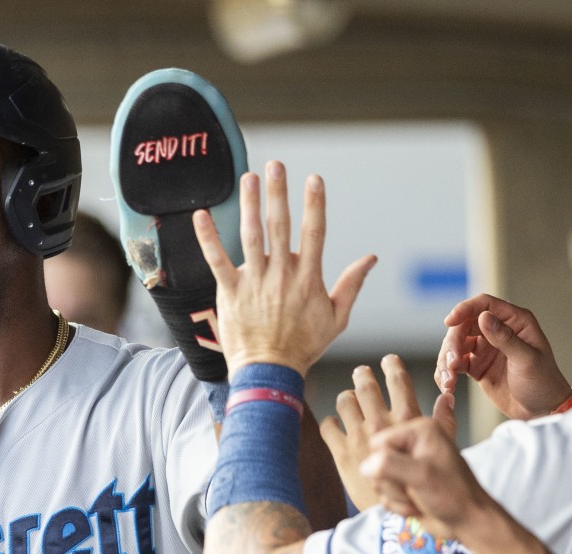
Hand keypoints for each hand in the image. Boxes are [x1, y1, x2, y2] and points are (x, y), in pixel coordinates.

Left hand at [192, 161, 376, 374]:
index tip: (314, 179)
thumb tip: (371, 258)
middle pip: (280, 226)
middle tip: (276, 165)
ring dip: (249, 205)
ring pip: (251, 236)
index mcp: (308, 278)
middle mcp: (281, 275)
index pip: (314, 233)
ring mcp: (255, 282)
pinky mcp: (230, 292)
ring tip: (249, 178)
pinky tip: (200, 215)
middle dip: (278, 193)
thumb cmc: (304, 346)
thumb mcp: (336, 318)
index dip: (315, 204)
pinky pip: (217, 260)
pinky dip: (208, 237)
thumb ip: (352, 284)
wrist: (269, 372)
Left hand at [320, 354, 454, 508]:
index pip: (398, 381)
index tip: (388, 360)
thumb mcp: (442, 450)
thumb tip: (447, 396)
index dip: (392, 367)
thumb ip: (444, 421)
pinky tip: (335, 426)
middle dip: (362, 375)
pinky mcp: (342, 453)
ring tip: (348, 399)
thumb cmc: (429, 485)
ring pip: (344, 402)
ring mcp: (360, 437)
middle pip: (365, 386)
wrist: (404, 516)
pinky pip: (328, 427)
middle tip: (361, 372)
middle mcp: (382, 423)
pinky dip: (330, 423)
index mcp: (408, 419)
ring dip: (346, 398)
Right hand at [360, 417, 496, 540]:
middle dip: (393, 482)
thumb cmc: (453, 494)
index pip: (378, 442)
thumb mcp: (421, 475)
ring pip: (377, 481)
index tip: (410, 472)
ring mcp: (406, 466)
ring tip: (418, 497)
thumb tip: (364, 466)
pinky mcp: (403, 484)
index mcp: (419, 431)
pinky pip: (383, 495)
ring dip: (397, 495)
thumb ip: (388, 464)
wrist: (467, 522)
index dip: (387, 462)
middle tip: (416, 488)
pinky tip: (416, 505)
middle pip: (375, 462)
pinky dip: (399, 504)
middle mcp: (411, 444)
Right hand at [435, 294, 569, 418]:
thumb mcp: (527, 360)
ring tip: (449, 381)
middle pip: (464, 325)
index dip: (464, 309)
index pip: (485, 305)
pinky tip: (449, 385)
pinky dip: (446, 373)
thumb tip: (484, 317)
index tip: (450, 322)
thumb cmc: (543, 383)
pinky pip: (454, 363)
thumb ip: (505, 338)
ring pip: (455, 344)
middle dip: (453, 344)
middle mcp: (498, 331)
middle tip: (452, 365)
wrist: (542, 411)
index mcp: (516, 322)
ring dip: (447, 361)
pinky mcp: (476, 365)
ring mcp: (486, 348)